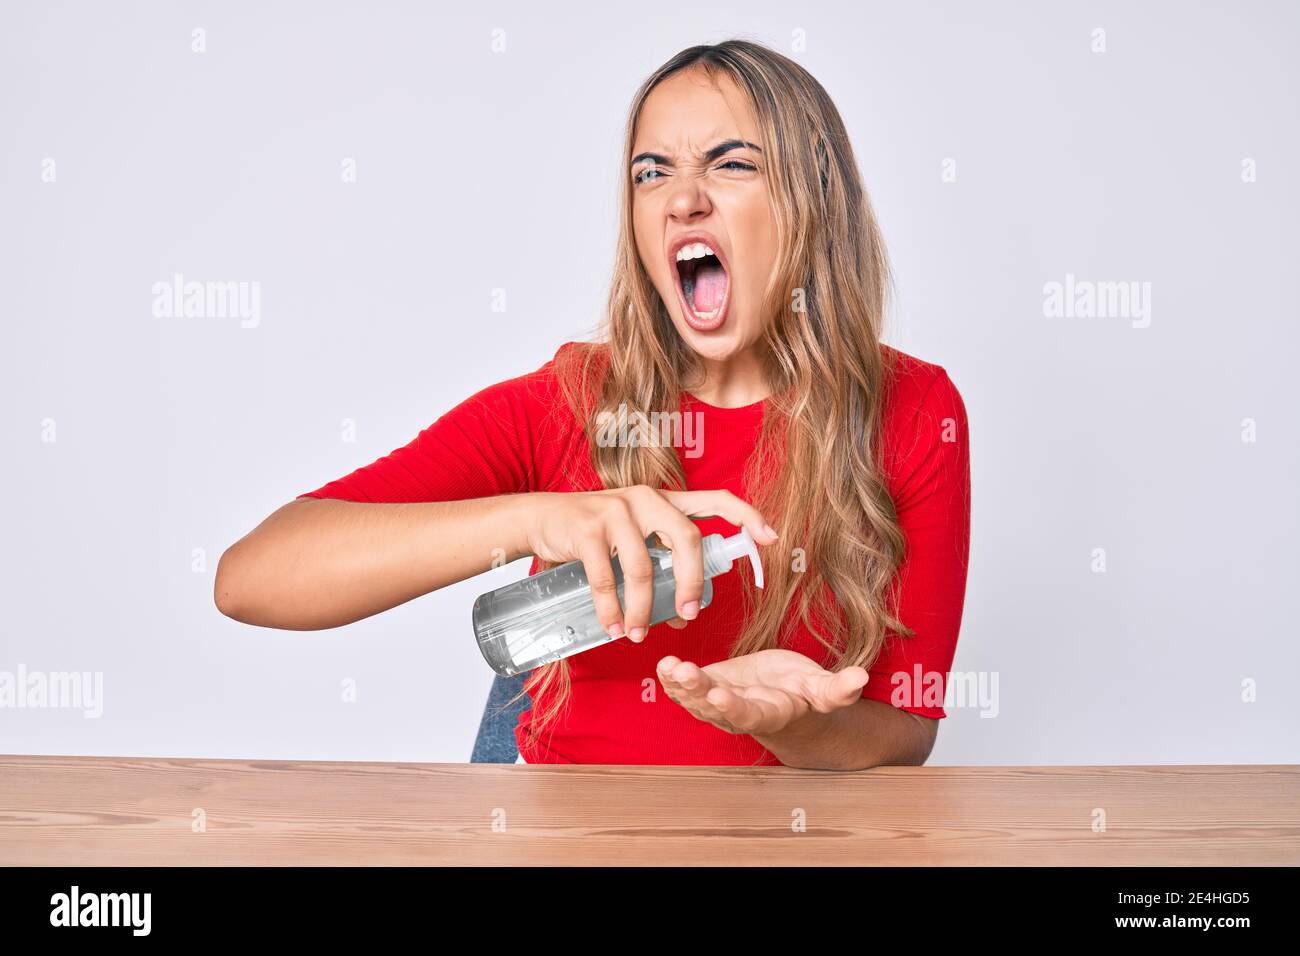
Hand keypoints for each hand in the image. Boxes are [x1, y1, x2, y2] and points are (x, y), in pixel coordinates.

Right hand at [522, 486, 777, 644]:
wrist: (539, 519)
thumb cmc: (594, 535)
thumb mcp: (634, 539)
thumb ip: (661, 563)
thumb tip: (684, 610)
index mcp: (665, 501)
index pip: (716, 500)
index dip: (746, 517)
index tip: (771, 539)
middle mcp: (646, 499)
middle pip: (687, 540)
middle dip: (692, 583)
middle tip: (688, 616)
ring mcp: (615, 511)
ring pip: (644, 567)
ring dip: (643, 608)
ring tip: (636, 635)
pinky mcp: (587, 529)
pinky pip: (606, 577)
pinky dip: (610, 608)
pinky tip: (611, 626)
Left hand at [656, 649, 868, 735]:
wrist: (783, 696)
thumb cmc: (804, 691)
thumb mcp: (822, 688)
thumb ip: (837, 688)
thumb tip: (859, 678)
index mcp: (768, 714)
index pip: (747, 714)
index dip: (732, 707)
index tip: (719, 695)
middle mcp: (737, 714)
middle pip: (713, 707)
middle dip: (698, 691)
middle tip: (686, 673)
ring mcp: (717, 704)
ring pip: (693, 698)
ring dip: (679, 684)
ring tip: (669, 666)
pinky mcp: (704, 688)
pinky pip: (683, 688)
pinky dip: (670, 678)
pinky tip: (662, 664)